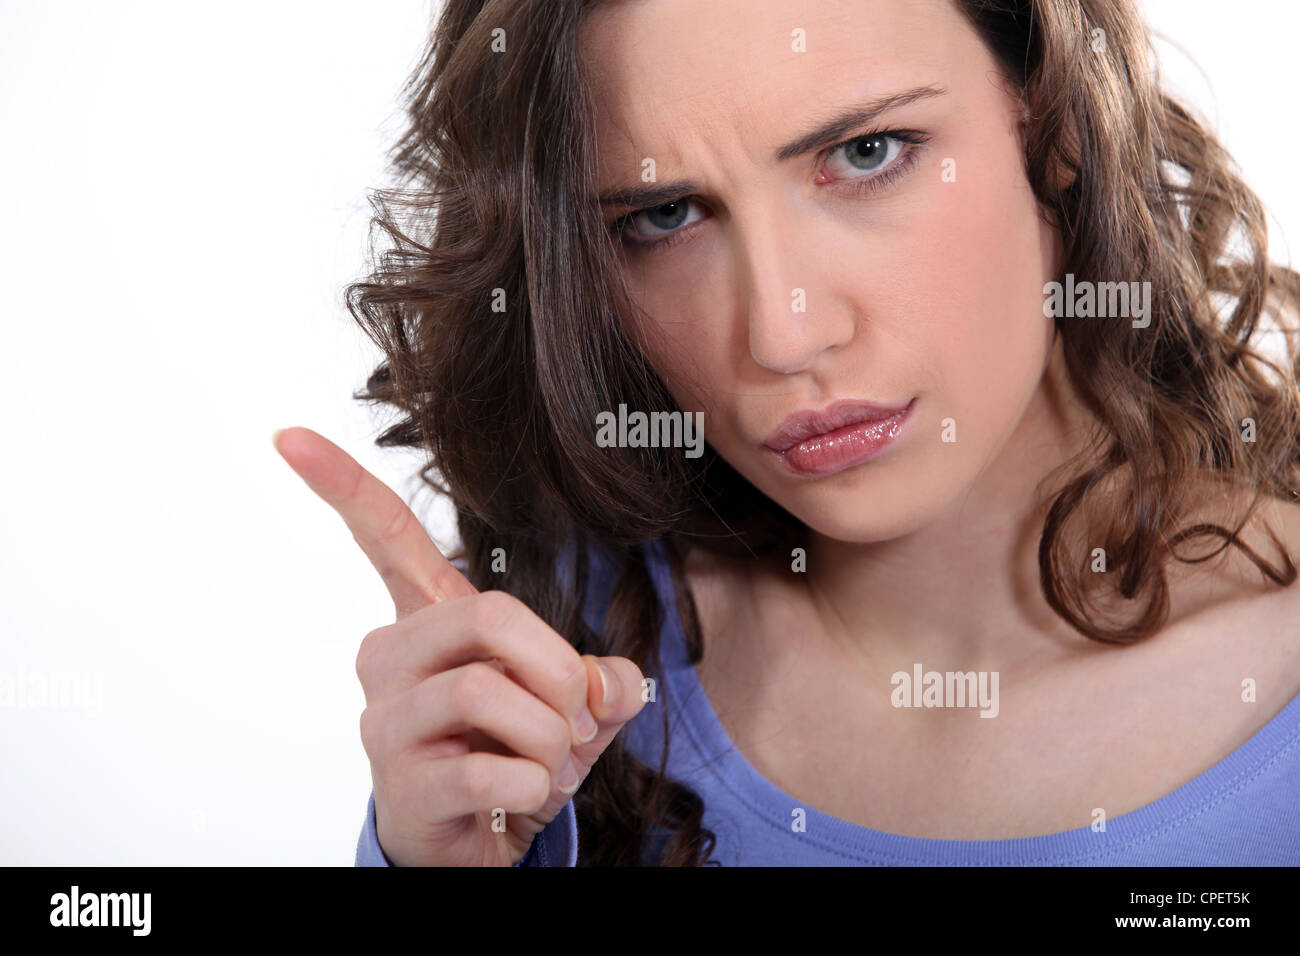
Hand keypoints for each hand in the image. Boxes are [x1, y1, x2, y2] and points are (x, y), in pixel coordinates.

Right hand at [273, 426, 646, 865]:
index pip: (384, 538)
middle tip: (578, 715)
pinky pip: (490, 767)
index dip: (341, 485)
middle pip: (489, 615)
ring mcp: (386, 723)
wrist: (483, 847)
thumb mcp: (574, 706)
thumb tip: (609, 685)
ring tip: (550, 765)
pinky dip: (535, 784)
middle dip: (559, 668)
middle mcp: (390, 658)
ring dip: (550, 736)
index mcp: (426, 620)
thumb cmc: (515, 755)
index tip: (286, 434)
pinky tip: (524, 797)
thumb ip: (600, 678)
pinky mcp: (400, 787)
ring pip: (487, 690)